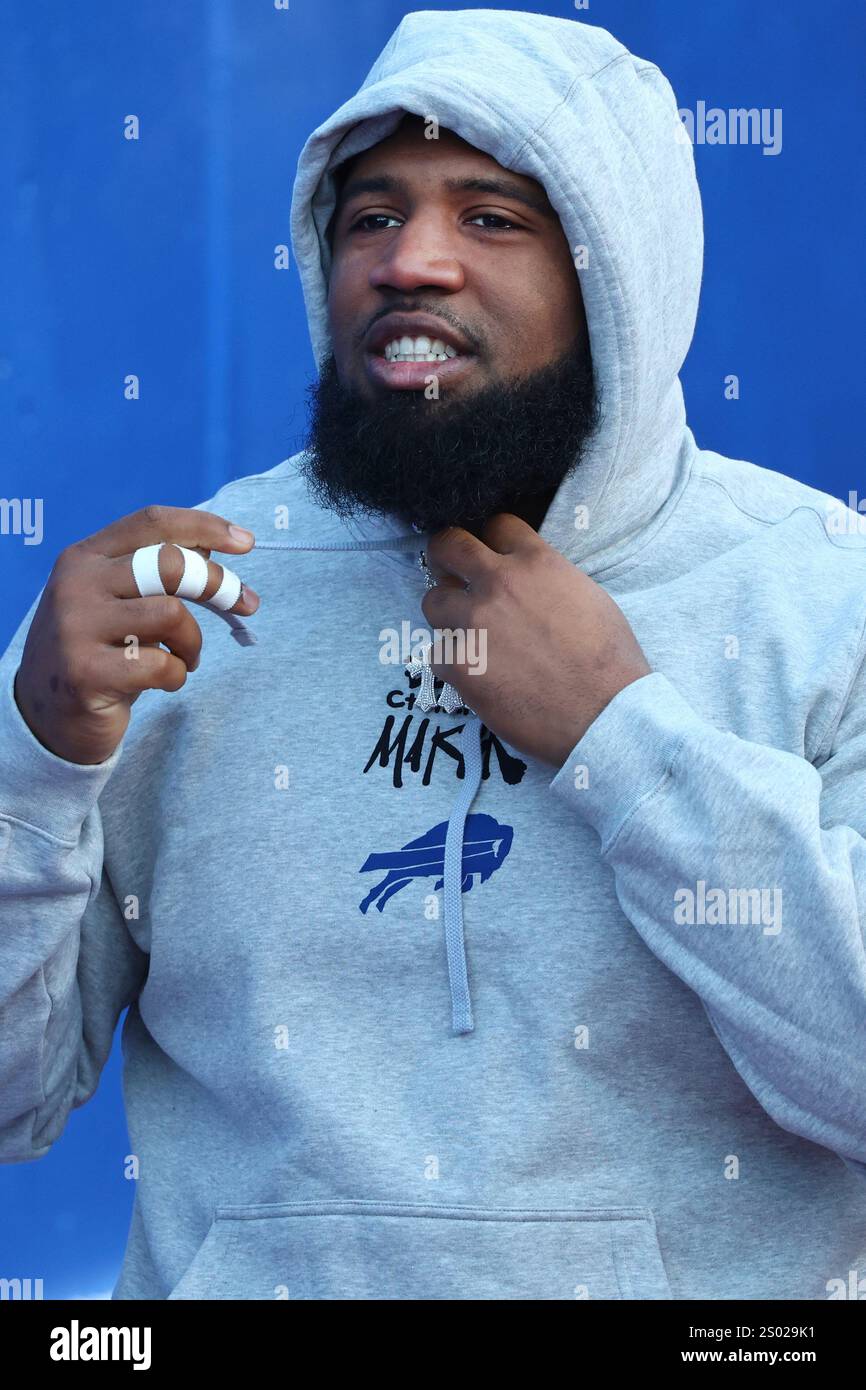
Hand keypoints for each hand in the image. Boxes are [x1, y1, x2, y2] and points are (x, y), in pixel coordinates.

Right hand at [14, 505, 260, 765]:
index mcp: (85, 556)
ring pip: (171, 614)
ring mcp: (77, 627)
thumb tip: (214, 546)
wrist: (46, 714)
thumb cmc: (97, 650)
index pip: (152, 522)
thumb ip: (155, 572)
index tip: (244, 542)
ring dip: (194, 641)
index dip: (204, 526)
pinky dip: (178, 674)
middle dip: (218, 583)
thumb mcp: (118, 601)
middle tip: (245, 604)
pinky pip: (161, 665)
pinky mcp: (86, 672)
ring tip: (186, 657)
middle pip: (168, 563)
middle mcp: (76, 584)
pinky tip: (166, 681)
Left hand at [421, 513, 651, 766]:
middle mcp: (498, 584)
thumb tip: (531, 583)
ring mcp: (473, 623)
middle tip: (446, 572)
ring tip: (467, 637)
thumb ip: (549, 579)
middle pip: (448, 546)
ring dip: (446, 616)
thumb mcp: (589, 597)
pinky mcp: (458, 665)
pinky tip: (476, 677)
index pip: (496, 526)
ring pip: (432, 602)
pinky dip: (452, 664)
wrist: (605, 714)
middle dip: (443, 556)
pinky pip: (436, 654)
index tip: (489, 555)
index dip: (491, 541)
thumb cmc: (610, 662)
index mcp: (536, 562)